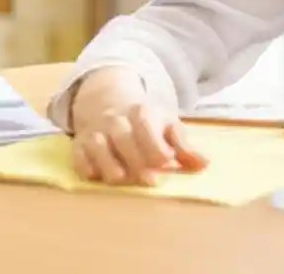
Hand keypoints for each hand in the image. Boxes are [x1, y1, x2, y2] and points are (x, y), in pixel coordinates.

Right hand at [69, 67, 207, 185]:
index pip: (147, 129)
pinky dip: (87, 168)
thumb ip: (184, 147)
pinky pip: (79, 157)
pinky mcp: (79, 145)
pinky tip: (98, 177)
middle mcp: (116, 120)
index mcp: (141, 112)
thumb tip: (204, 164)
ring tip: (123, 179)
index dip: (157, 148)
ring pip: (98, 147)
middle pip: (123, 139)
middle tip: (150, 181)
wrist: (108, 102)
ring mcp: (95, 132)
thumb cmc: (146, 122)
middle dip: (136, 161)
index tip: (167, 164)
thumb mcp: (167, 126)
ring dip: (110, 166)